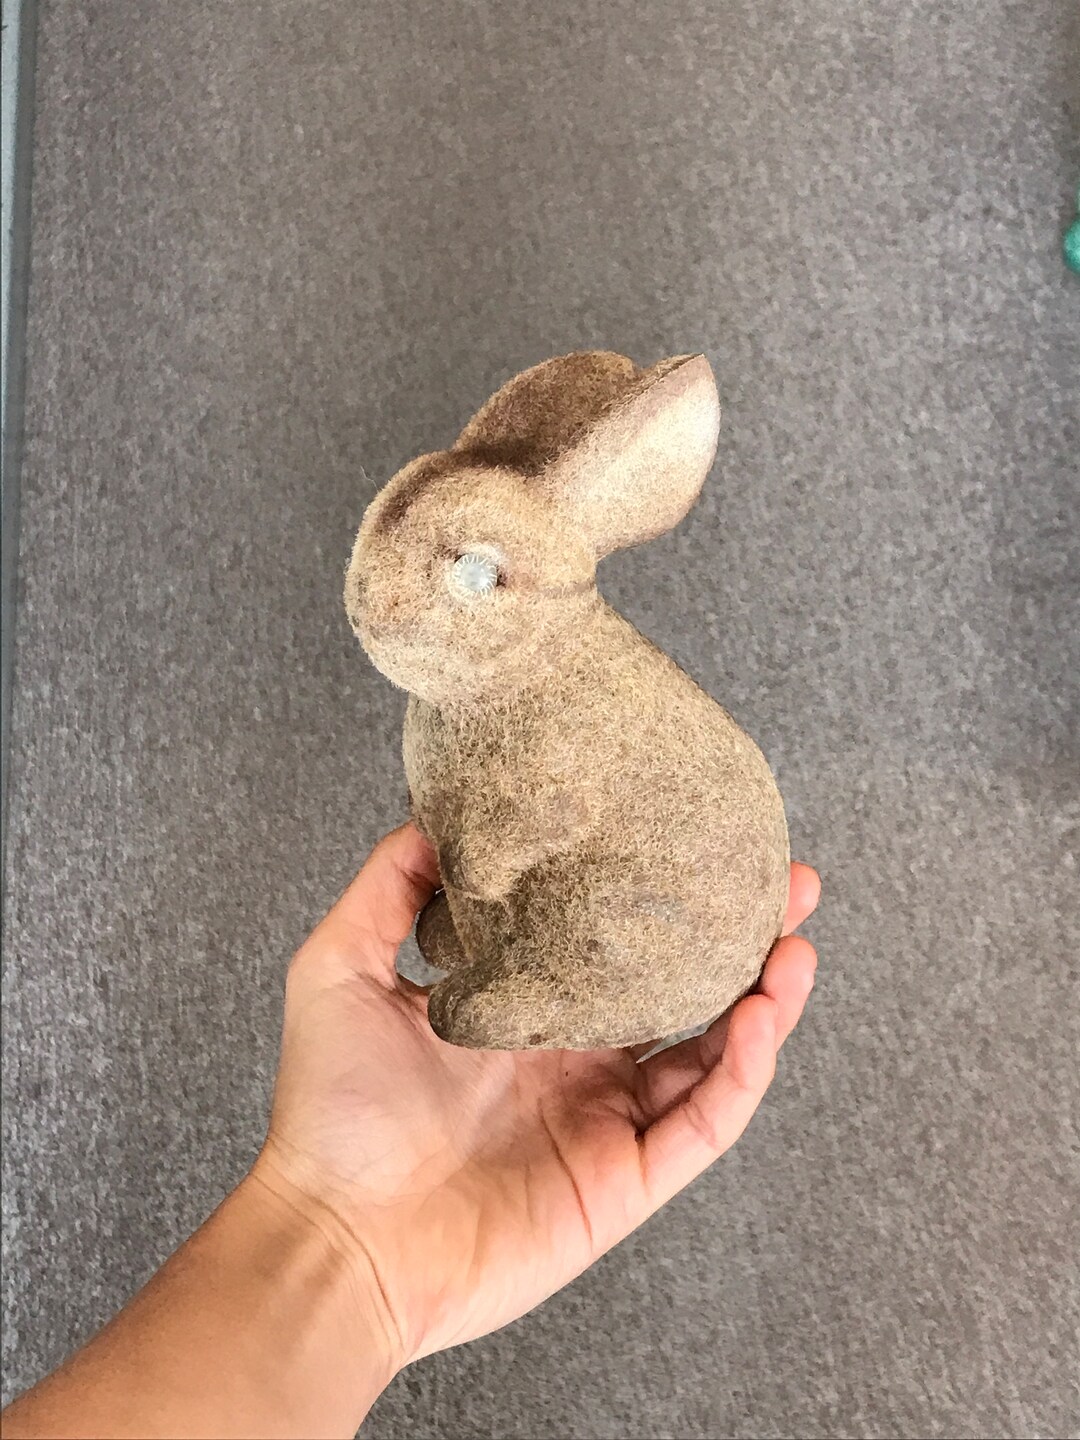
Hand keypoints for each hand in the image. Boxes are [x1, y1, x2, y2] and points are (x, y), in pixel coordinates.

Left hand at [256, 825, 819, 1370]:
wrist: (333, 1235)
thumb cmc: (329, 1113)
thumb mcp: (340, 969)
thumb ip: (388, 889)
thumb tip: (430, 813)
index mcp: (525, 1016)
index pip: (615, 947)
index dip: (661, 899)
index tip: (696, 841)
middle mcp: (575, 1065)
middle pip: (684, 994)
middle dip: (741, 940)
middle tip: (788, 884)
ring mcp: (603, 1124)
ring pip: (712, 1055)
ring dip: (764, 1001)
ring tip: (795, 944)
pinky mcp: (621, 1181)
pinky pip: (704, 1123)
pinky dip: (744, 1071)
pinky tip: (764, 1016)